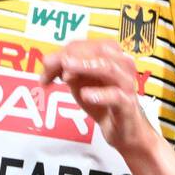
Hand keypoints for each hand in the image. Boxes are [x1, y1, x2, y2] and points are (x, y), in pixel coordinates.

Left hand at [39, 41, 153, 155]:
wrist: (123, 129)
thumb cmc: (105, 102)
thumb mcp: (80, 84)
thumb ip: (66, 70)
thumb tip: (48, 60)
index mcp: (111, 56)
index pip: (85, 45)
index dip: (63, 52)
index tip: (46, 65)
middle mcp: (121, 66)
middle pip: (98, 51)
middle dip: (71, 56)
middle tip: (50, 65)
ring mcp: (125, 85)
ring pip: (109, 69)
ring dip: (86, 67)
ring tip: (67, 72)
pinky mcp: (127, 105)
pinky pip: (116, 96)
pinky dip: (101, 94)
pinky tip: (86, 95)